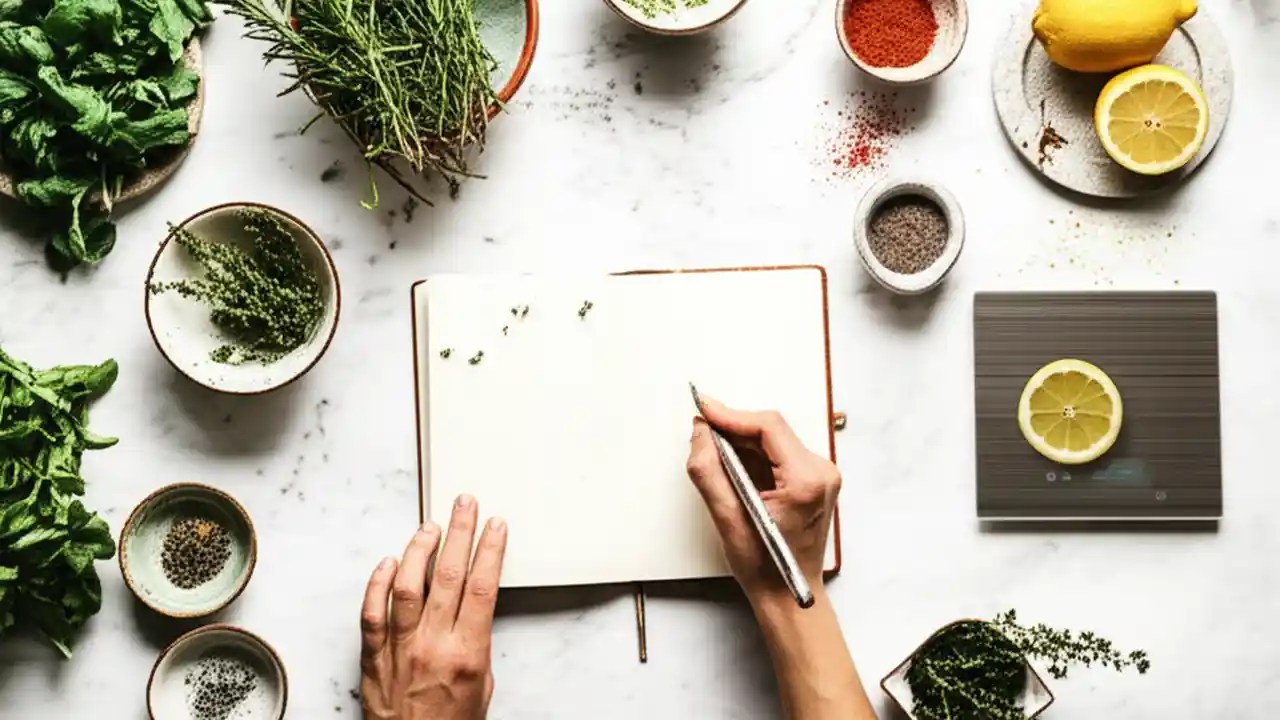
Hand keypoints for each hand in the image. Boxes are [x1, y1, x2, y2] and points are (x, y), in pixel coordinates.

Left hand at [360, 495, 506, 719]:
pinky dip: (377, 583)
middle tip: (464, 504)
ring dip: (419, 549)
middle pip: (448, 575)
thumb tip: (471, 607)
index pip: (481, 587)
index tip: (495, 526)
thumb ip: (476, 642)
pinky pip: (372, 612)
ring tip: (429, 527)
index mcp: (468, 652)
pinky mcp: (374, 656)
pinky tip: (388, 562)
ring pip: (407, 585)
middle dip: (459, 533)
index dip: (489, 550)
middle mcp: (434, 644)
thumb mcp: (483, 685)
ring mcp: (400, 648)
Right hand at [686, 397, 839, 601]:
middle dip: (734, 429)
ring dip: (742, 442)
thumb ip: (708, 470)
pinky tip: (735, 469)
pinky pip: (778, 453)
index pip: (768, 426)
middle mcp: (821, 473)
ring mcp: (821, 476)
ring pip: (773, 439)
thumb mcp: (726, 518)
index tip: (703, 410)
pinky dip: (753, 454)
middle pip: (771, 430)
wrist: (788, 595)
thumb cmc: (765, 568)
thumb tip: (701, 432)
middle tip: (701, 435)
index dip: (731, 415)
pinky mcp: (814, 480)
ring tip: (716, 458)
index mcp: (806, 482)